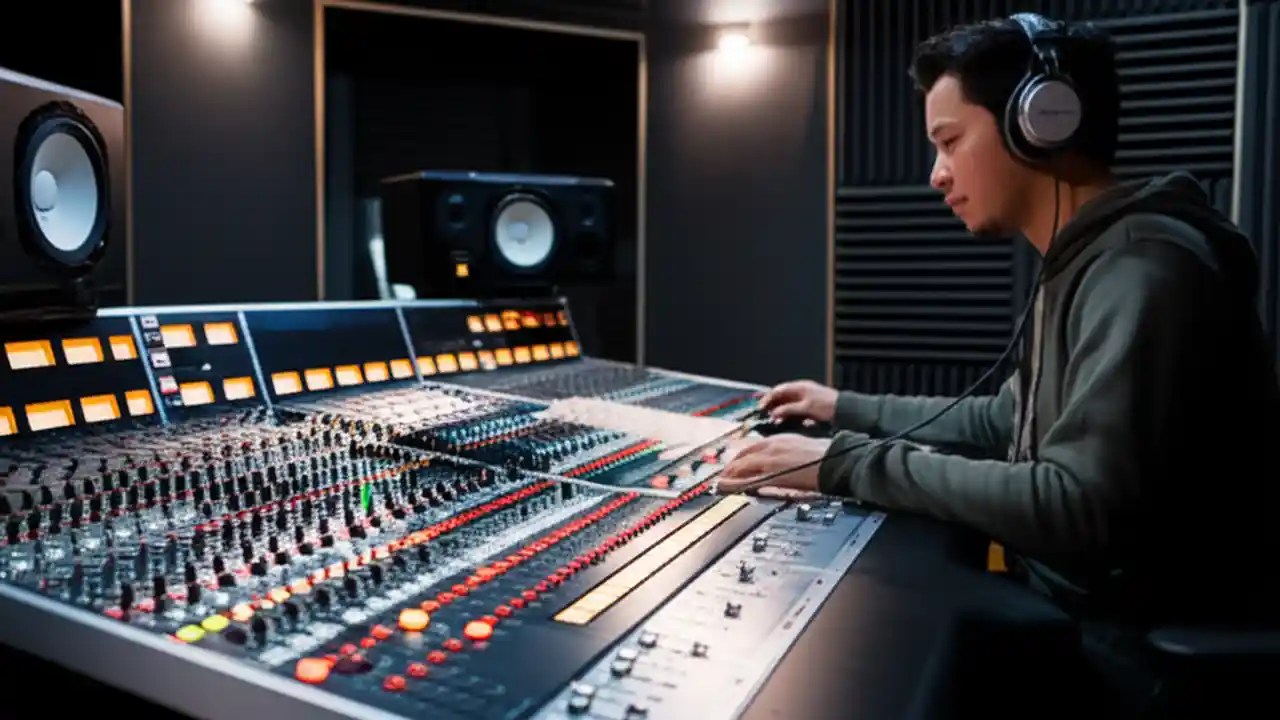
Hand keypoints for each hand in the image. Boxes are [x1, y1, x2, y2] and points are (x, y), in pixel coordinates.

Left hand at [716, 434, 831, 494]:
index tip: (735, 462)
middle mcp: (772, 447)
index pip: (753, 447)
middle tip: (723, 473)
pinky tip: (726, 486)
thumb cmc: (825, 454)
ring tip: (721, 482)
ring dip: (729, 474)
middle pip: (744, 455)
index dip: (741, 456)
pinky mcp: (774, 475)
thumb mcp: (801, 446)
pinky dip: (735, 483)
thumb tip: (779, 460)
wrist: (835, 459)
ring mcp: (771, 461)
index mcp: (779, 439)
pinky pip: (749, 480)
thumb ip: (786, 451)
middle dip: (731, 465)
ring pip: (742, 466)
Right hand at [757, 380, 837, 422]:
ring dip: (779, 411)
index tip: (759, 407)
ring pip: (787, 404)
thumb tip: (774, 413)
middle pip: (781, 396)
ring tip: (772, 419)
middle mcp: (801, 391)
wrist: (845, 411)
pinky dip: (788, 415)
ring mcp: (806, 398)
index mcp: (799, 387)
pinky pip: (795, 410)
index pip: (778, 390)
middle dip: (771, 404)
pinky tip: (785, 421)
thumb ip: (788, 409)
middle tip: (762, 413)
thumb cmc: (827, 406)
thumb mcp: (806, 407)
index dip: (767, 398)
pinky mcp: (810, 407)